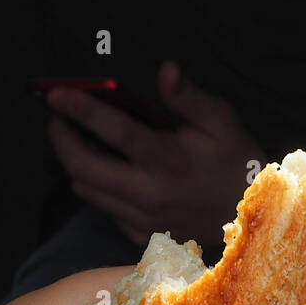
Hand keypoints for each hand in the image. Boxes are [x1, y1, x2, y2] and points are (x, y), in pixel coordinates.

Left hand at [47, 61, 262, 245]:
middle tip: (59, 118)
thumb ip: (189, 97)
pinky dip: (97, 187)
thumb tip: (165, 70)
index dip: (79, 109)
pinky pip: (105, 209)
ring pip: (87, 190)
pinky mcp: (142, 234)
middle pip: (83, 167)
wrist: (251, 217)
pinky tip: (108, 170)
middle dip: (62, 139)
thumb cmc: (236, 162)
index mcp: (168, 160)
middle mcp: (150, 193)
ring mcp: (143, 218)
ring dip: (75, 162)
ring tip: (78, 139)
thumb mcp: (222, 122)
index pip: (114, 131)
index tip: (54, 94)